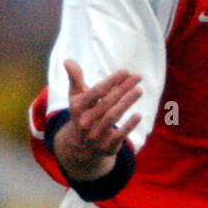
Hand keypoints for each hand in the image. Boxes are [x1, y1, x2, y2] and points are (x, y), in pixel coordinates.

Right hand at [54, 60, 141, 182]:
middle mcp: (85, 122)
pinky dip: (129, 126)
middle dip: (123, 88)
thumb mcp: (76, 96)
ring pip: (113, 117)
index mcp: (77, 107)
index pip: (96, 92)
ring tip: (139, 90)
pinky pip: (118, 136)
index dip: (111, 81)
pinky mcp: (107, 147)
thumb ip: (75, 78)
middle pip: (106, 103)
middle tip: (138, 76)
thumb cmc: (83, 112)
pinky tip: (138, 115)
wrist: (81, 145)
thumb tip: (68, 60)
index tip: (126, 71)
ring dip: (127, 103)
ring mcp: (95, 135)